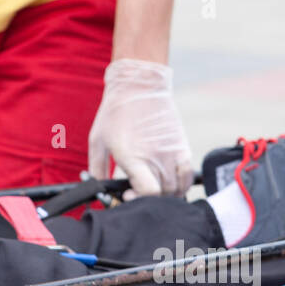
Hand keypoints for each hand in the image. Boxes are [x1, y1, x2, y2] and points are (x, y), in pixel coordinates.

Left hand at [88, 58, 193, 198]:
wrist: (139, 85)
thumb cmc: (114, 113)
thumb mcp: (97, 142)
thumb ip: (96, 169)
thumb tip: (98, 188)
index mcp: (133, 157)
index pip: (149, 192)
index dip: (139, 200)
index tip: (127, 194)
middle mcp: (156, 156)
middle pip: (162, 193)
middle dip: (149, 200)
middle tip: (136, 193)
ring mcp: (172, 151)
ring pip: (176, 187)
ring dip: (165, 194)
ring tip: (151, 190)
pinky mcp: (182, 145)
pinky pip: (188, 174)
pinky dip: (182, 184)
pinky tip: (169, 184)